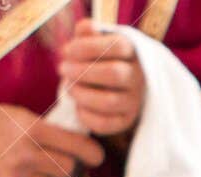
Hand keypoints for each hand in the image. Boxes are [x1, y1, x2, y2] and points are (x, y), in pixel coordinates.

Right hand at [0, 104, 104, 176]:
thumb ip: (42, 128)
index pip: (76, 145)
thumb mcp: (14, 115)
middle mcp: (27, 155)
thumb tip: (74, 140)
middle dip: (60, 167)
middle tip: (46, 164)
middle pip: (68, 170)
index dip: (91, 153)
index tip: (97, 158)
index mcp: (32, 129)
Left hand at [59, 18, 146, 136]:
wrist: (110, 86)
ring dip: (82, 94)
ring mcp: (134, 101)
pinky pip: (106, 124)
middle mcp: (138, 77)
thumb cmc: (98, 58)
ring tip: (68, 87)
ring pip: (110, 101)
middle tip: (62, 69)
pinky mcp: (126, 121)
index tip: (66, 51)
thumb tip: (87, 29)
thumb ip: (88, 30)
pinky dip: (86, 115)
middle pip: (115, 73)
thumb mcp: (94, 40)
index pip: (117, 46)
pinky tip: (77, 106)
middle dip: (82, 71)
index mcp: (133, 52)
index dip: (88, 47)